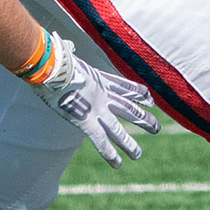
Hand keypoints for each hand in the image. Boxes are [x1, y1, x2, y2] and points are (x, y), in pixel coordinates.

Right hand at [29, 35, 159, 167]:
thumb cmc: (54, 58)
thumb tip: (63, 45)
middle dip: (144, 119)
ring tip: (138, 155)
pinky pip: (100, 140)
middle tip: (157, 127)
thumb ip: (68, 51)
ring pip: (118, 129)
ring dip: (129, 143)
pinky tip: (117, 164)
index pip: (125, 87)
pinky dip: (109, 153)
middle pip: (129, 109)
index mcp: (99, 79)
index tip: (150, 99)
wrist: (52, 67)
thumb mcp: (66, 54)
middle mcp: (103, 95)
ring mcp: (97, 109)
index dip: (139, 93)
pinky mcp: (86, 121)